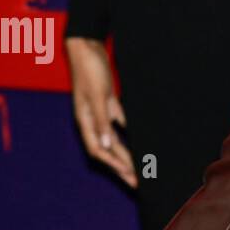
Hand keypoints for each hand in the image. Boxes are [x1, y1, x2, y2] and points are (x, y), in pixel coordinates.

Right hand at [65, 37, 136, 188]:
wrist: (87, 47)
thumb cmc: (89, 69)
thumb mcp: (96, 95)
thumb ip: (101, 120)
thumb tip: (105, 147)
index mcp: (85, 121)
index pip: (99, 150)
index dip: (114, 164)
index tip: (130, 176)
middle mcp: (92, 120)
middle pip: (108, 148)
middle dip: (122, 166)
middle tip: (138, 182)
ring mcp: (101, 111)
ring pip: (115, 138)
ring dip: (127, 152)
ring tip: (140, 166)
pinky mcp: (109, 102)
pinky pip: (121, 121)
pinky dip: (131, 131)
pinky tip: (143, 138)